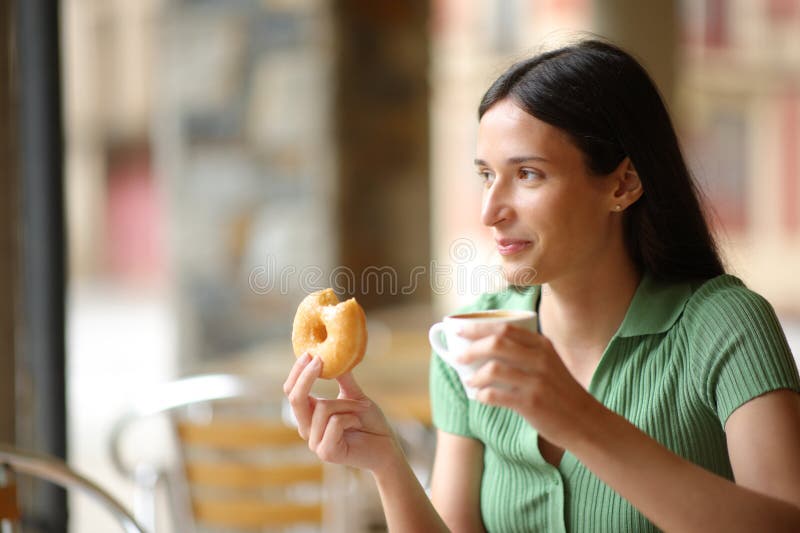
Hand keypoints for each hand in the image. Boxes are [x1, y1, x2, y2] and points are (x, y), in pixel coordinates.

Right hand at [283, 353, 400, 472]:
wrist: (387, 447)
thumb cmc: (370, 423)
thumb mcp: (355, 395)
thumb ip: (343, 379)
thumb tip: (333, 355)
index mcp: (310, 415)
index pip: (292, 391)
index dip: (297, 372)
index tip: (310, 353)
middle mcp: (307, 429)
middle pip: (295, 399)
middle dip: (306, 377)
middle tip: (319, 359)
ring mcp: (315, 443)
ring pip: (323, 408)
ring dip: (347, 404)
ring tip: (362, 409)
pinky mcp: (327, 452)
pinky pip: (335, 422)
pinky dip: (351, 417)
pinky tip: (359, 423)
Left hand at [457, 323, 599, 448]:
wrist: (585, 421)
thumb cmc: (561, 392)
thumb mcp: (549, 363)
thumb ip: (525, 352)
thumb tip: (485, 346)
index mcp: (542, 345)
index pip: (505, 327)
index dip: (477, 326)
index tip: (457, 328)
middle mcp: (540, 359)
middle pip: (496, 343)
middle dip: (471, 348)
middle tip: (457, 356)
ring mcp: (536, 381)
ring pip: (493, 369)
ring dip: (475, 375)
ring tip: (469, 380)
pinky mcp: (531, 403)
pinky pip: (496, 395)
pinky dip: (482, 395)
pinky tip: (479, 397)